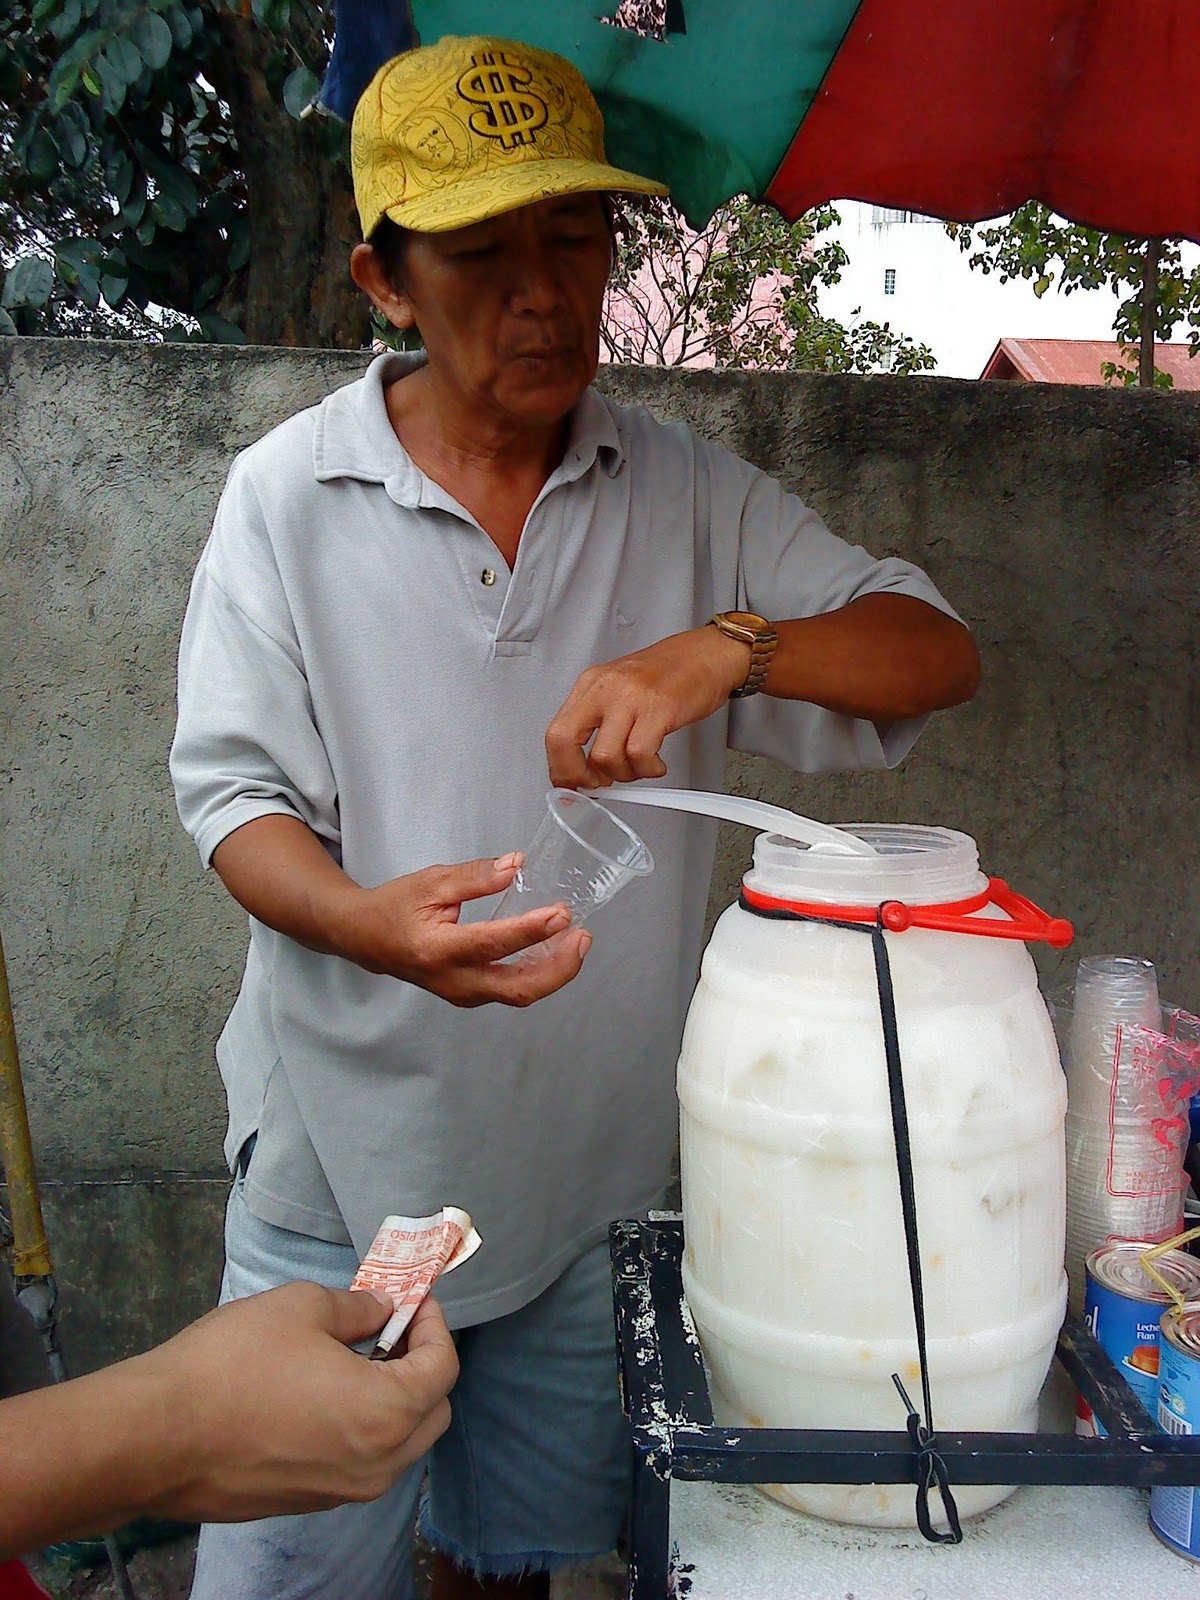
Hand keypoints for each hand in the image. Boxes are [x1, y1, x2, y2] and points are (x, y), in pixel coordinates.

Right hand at [150, 1285, 458, 1519]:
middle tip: (390, 1326)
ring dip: (394, 1398)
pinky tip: (324, 1392)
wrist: (158, 1437)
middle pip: (432, 1413)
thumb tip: (382, 1310)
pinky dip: (362, 1427)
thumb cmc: (233, 1364)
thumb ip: (357, 1309)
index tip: (412, 1299)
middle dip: (422, 1365)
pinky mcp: (309, 1503)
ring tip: (356, 1355)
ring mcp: (343, 1492)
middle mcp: (377, 1465)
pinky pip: (361, 1463)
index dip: (435, 1324)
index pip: (443, 1368)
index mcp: (386, 1414)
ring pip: (399, 1444)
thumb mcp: (302, 1308)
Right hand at [340, 853, 590, 1006]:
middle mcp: (452, 980)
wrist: (363, 937)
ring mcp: (461, 993)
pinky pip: (510, 990)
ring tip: (577, 941)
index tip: (561, 913)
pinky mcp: (468, 994)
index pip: (493, 943)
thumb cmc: (395, 906)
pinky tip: (554, 950)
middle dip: (558, 968)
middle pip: (517, 989)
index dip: (531, 930)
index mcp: (437, 948)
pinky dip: (538, 974)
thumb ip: (475, 876)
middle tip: (583, 936)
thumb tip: (517, 865)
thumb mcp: (431, 881)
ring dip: (553, 972)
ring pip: (518, 994)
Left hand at [545, 627, 748, 787]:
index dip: (560, 767)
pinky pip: (640, 755)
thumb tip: (584, 765)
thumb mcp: (621, 689)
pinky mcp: (659, 709)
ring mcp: (631, 697)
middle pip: (565, 741)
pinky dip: (648, 769)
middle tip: (597, 784)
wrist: (707, 654)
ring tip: (638, 767)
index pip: (556, 732)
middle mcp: (605, 688)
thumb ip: (599, 723)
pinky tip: (656, 764)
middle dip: (578, 775)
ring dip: (623, 775)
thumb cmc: (669, 673)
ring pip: (605, 756)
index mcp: (591, 684)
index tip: (571, 784)